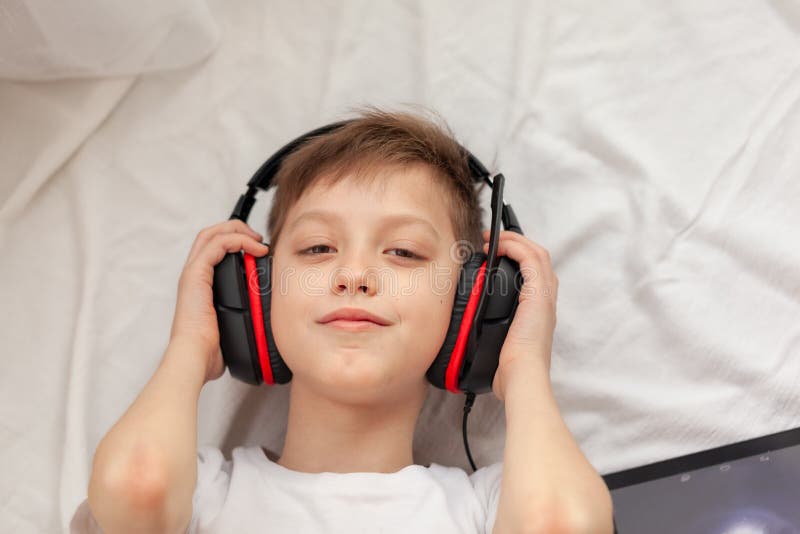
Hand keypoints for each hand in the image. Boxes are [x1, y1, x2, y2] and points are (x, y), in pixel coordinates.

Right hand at [170, 219, 268, 382]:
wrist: (194, 357)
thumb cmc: (209, 350)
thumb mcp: (232, 328)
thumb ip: (242, 318)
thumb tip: (262, 324)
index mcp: (200, 286)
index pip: (212, 250)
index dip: (234, 242)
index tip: (258, 249)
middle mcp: (194, 276)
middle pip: (210, 236)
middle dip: (236, 229)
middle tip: (258, 239)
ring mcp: (193, 273)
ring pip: (211, 234)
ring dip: (237, 230)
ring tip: (258, 240)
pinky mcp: (195, 274)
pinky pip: (216, 244)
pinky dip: (237, 240)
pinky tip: (255, 248)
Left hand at [481, 229, 558, 400]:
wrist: (521, 377)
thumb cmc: (508, 368)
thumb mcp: (497, 342)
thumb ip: (490, 329)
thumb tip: (466, 329)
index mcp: (537, 310)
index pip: (535, 272)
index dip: (517, 256)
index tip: (494, 252)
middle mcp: (545, 300)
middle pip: (539, 258)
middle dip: (516, 243)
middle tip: (491, 240)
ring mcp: (544, 296)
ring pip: (538, 254)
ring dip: (514, 240)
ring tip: (493, 238)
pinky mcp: (539, 295)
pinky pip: (531, 259)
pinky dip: (515, 246)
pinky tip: (497, 246)